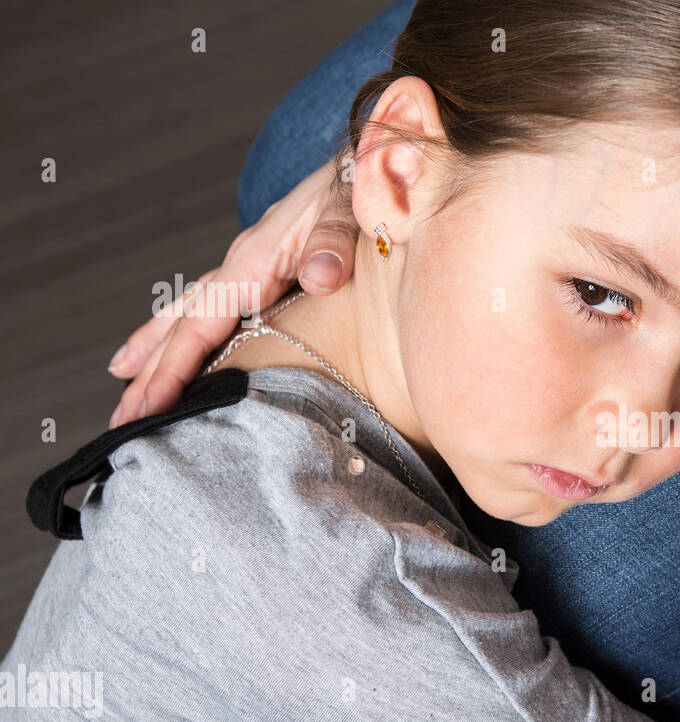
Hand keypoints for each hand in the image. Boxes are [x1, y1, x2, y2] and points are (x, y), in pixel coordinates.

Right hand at [107, 161, 359, 426]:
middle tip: (121, 421)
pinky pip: (217, 308)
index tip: (149, 408)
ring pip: (192, 314)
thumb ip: (335, 241)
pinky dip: (190, 331)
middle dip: (151, 374)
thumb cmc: (364, 187)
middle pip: (184, 326)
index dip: (174, 368)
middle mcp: (243, 265)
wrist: (373, 158)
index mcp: (256, 259)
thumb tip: (318, 275)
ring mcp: (251, 268)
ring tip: (127, 382)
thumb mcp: (353, 209)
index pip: (203, 323)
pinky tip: (186, 349)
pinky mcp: (267, 270)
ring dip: (160, 351)